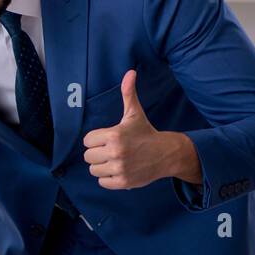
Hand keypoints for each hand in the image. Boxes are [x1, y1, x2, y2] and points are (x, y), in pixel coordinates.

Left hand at [82, 70, 200, 189]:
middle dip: (98, 153)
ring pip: (93, 170)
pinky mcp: (123, 182)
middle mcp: (115, 152)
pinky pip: (102, 182)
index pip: (87, 140)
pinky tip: (119, 169)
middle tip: (112, 149)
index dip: (96, 139)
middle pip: (88, 156)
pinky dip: (108, 178)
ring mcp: (119, 168)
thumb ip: (128, 93)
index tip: (108, 138)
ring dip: (102, 166)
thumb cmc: (146, 133)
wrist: (166, 154)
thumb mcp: (135, 113)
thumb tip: (130, 72)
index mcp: (114, 135)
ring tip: (115, 159)